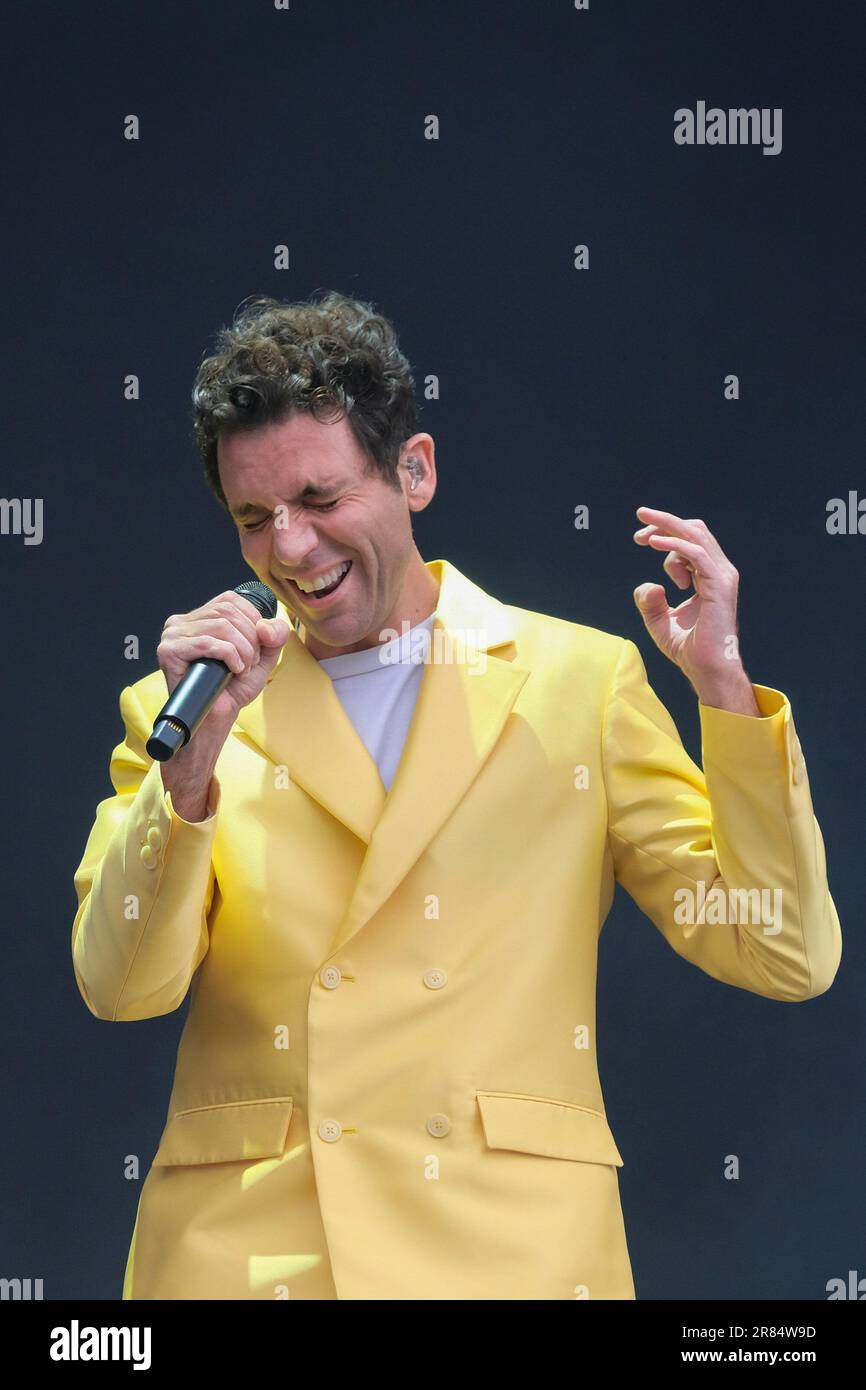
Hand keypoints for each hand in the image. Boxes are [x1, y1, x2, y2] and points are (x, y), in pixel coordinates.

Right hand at [157, 590, 292, 734]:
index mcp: (200, 617)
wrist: (217, 718)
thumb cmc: (233, 688)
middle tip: (250, 663)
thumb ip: (275, 635)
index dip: (252, 621)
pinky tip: (232, 671)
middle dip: (250, 639)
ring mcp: (172, 635)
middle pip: (227, 612)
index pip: (230, 599)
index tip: (256, 648)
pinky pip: (207, 643)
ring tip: (241, 669)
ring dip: (242, 650)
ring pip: (221, 626)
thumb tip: (266, 625)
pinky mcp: (169, 651)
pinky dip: (229, 656)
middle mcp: (182, 621)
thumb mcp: (263, 656)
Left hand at [631, 507, 756, 710]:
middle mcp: (719, 571)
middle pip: (694, 531)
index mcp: (709, 576)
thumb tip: (647, 586)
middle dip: (665, 522)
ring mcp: (722, 576)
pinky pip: (696, 554)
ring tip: (643, 531)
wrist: (707, 669)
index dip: (666, 533)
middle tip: (640, 521)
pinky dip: (674, 545)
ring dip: (668, 526)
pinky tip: (653, 543)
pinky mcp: (719, 584)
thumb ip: (650, 602)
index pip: (691, 541)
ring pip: (696, 536)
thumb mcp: (660, 622)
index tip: (641, 539)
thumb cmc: (689, 649)